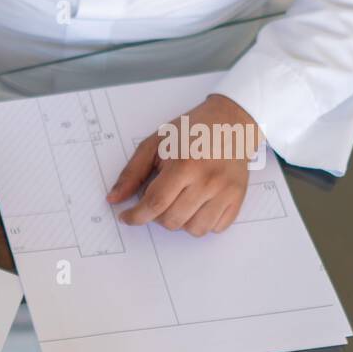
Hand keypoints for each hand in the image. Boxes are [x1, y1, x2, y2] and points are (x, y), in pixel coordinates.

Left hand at [107, 95, 259, 236]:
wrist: (231, 122)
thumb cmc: (190, 131)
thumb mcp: (154, 144)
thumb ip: (132, 173)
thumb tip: (114, 199)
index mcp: (185, 164)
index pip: (154, 204)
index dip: (136, 216)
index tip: (127, 217)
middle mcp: (208, 180)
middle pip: (172, 220)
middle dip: (157, 216)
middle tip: (159, 198)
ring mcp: (226, 191)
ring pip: (194, 230)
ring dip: (181, 221)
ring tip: (180, 201)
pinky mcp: (239, 197)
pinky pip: (216, 228)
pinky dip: (203, 222)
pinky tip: (199, 204)